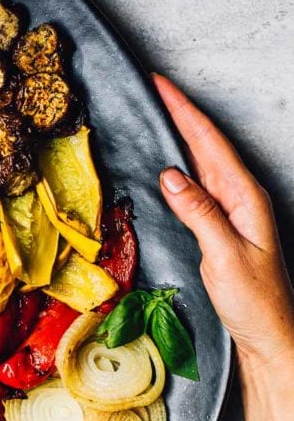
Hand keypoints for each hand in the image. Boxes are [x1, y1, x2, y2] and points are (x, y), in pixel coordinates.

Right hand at [153, 73, 293, 367]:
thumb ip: (198, 213)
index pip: (208, 142)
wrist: (269, 336)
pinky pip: (193, 183)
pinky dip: (176, 163)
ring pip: (198, 159)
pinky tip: (164, 160)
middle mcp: (237, 197)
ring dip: (178, 133)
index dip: (183, 110)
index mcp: (243, 196)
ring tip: (154, 111)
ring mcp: (228, 210)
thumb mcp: (225, 256)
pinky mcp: (217, 224)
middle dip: (178, 111)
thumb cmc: (255, 302)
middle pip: (204, 143)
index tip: (160, 84)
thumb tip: (169, 175)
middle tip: (151, 87)